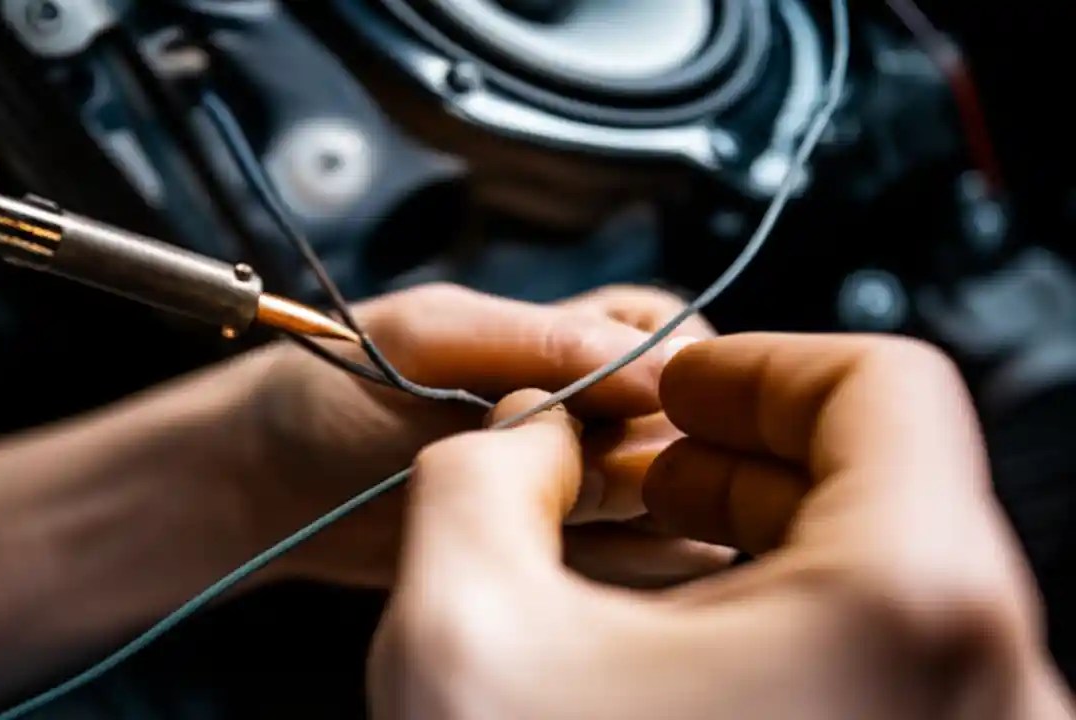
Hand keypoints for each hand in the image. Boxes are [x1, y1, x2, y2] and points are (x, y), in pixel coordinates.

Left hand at [176, 283, 726, 586]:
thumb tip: (659, 372)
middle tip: (578, 478)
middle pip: (682, 435)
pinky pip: (630, 568)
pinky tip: (550, 563)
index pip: (675, 343)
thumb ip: (540, 344)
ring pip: (669, 508)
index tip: (641, 413)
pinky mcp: (553, 558)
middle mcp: (583, 413)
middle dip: (650, 461)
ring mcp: (573, 492)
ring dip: (635, 523)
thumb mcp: (427, 340)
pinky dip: (609, 572)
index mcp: (563, 337)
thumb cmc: (326, 392)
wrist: (265, 491)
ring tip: (551, 521)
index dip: (674, 379)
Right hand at [369, 336, 1074, 719]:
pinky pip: (892, 661)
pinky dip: (799, 624)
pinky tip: (689, 654)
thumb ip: (480, 472)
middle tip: (645, 464)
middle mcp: (992, 686)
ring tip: (654, 555)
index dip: (757, 361)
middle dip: (750, 449)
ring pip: (898, 574)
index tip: (675, 387)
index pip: (885, 383)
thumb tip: (525, 436)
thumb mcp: (461, 628)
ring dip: (771, 537)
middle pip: (895, 478)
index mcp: (909, 603)